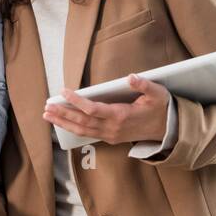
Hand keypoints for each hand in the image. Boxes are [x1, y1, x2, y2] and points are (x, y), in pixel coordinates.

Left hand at [43, 73, 169, 144]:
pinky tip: (61, 122)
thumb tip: (132, 77)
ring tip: (47, 115)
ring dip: (63, 123)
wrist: (167, 130)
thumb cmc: (160, 108)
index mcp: (121, 116)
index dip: (77, 101)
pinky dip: (72, 128)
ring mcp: (110, 135)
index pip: (93, 109)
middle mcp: (112, 128)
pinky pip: (87, 134)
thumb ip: (144, 85)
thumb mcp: (158, 94)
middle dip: (63, 114)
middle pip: (82, 122)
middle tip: (47, 106)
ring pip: (82, 130)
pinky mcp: (110, 138)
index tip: (64, 92)